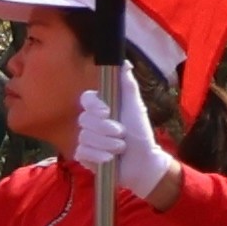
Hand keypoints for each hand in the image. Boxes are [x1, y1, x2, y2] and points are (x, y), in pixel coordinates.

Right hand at [70, 81, 180, 203]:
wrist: (143, 162)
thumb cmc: (141, 133)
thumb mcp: (135, 108)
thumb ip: (128, 86)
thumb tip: (124, 63)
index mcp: (101, 109)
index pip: (86, 99)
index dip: (94, 105)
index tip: (107, 112)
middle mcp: (90, 122)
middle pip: (84, 119)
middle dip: (107, 130)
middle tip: (122, 135)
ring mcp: (85, 139)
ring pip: (84, 137)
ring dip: (107, 144)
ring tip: (121, 149)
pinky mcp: (83, 156)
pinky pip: (82, 152)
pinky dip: (99, 156)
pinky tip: (110, 160)